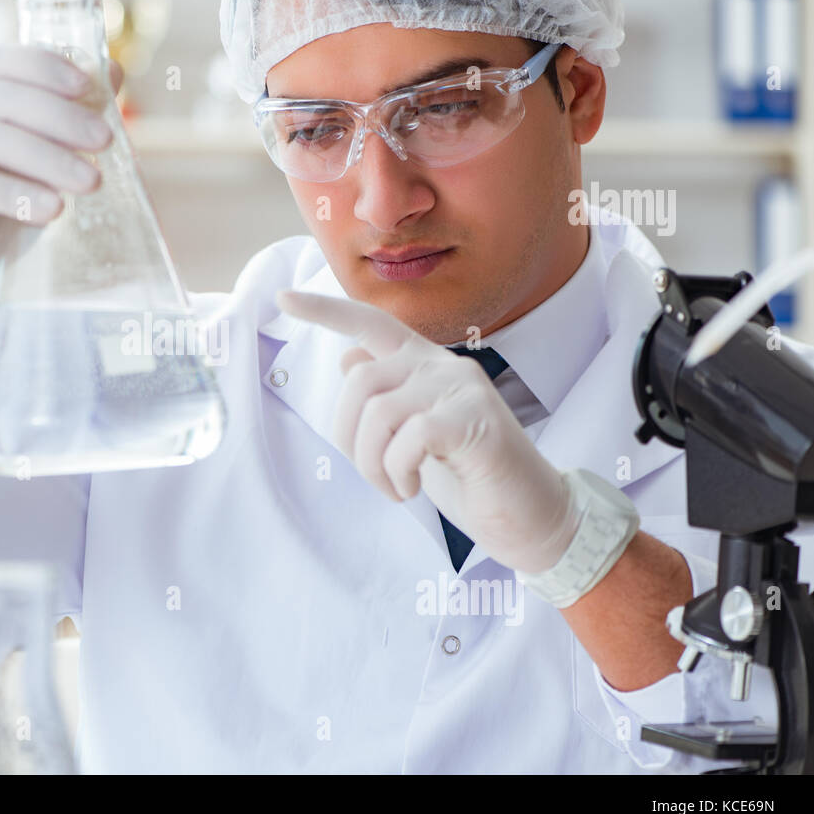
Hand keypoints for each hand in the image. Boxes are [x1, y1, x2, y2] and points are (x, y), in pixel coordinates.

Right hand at [0, 43, 124, 350]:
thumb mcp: (30, 166)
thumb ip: (63, 123)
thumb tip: (113, 75)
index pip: (0, 61)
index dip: (43, 65)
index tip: (88, 86)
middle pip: (2, 96)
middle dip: (60, 117)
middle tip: (104, 141)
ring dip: (48, 158)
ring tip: (92, 183)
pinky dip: (15, 194)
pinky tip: (52, 210)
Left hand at [276, 289, 578, 573]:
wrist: (530, 516)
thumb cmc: (470, 476)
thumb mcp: (415, 433)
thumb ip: (387, 394)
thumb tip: (348, 357)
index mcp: (425, 364)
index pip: (370, 322)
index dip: (326, 310)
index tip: (283, 298)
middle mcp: (443, 365)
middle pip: (359, 381)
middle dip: (349, 438)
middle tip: (375, 477)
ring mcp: (462, 389)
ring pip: (379, 413)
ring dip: (373, 465)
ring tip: (396, 488)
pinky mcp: (476, 421)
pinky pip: (409, 438)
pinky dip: (398, 472)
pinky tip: (413, 489)